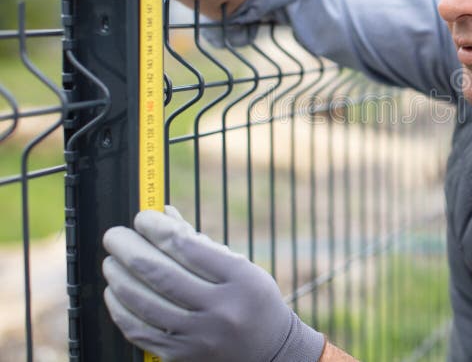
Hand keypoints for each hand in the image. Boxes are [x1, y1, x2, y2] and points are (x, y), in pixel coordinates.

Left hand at [102, 206, 323, 361]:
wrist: (269, 352)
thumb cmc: (251, 299)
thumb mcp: (241, 267)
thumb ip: (201, 243)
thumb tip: (162, 214)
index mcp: (241, 279)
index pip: (189, 248)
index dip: (157, 229)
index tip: (142, 218)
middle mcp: (222, 310)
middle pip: (162, 275)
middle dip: (129, 250)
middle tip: (114, 236)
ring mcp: (201, 337)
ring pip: (145, 304)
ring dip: (119, 278)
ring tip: (111, 262)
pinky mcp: (183, 356)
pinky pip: (140, 331)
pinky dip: (120, 309)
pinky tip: (115, 291)